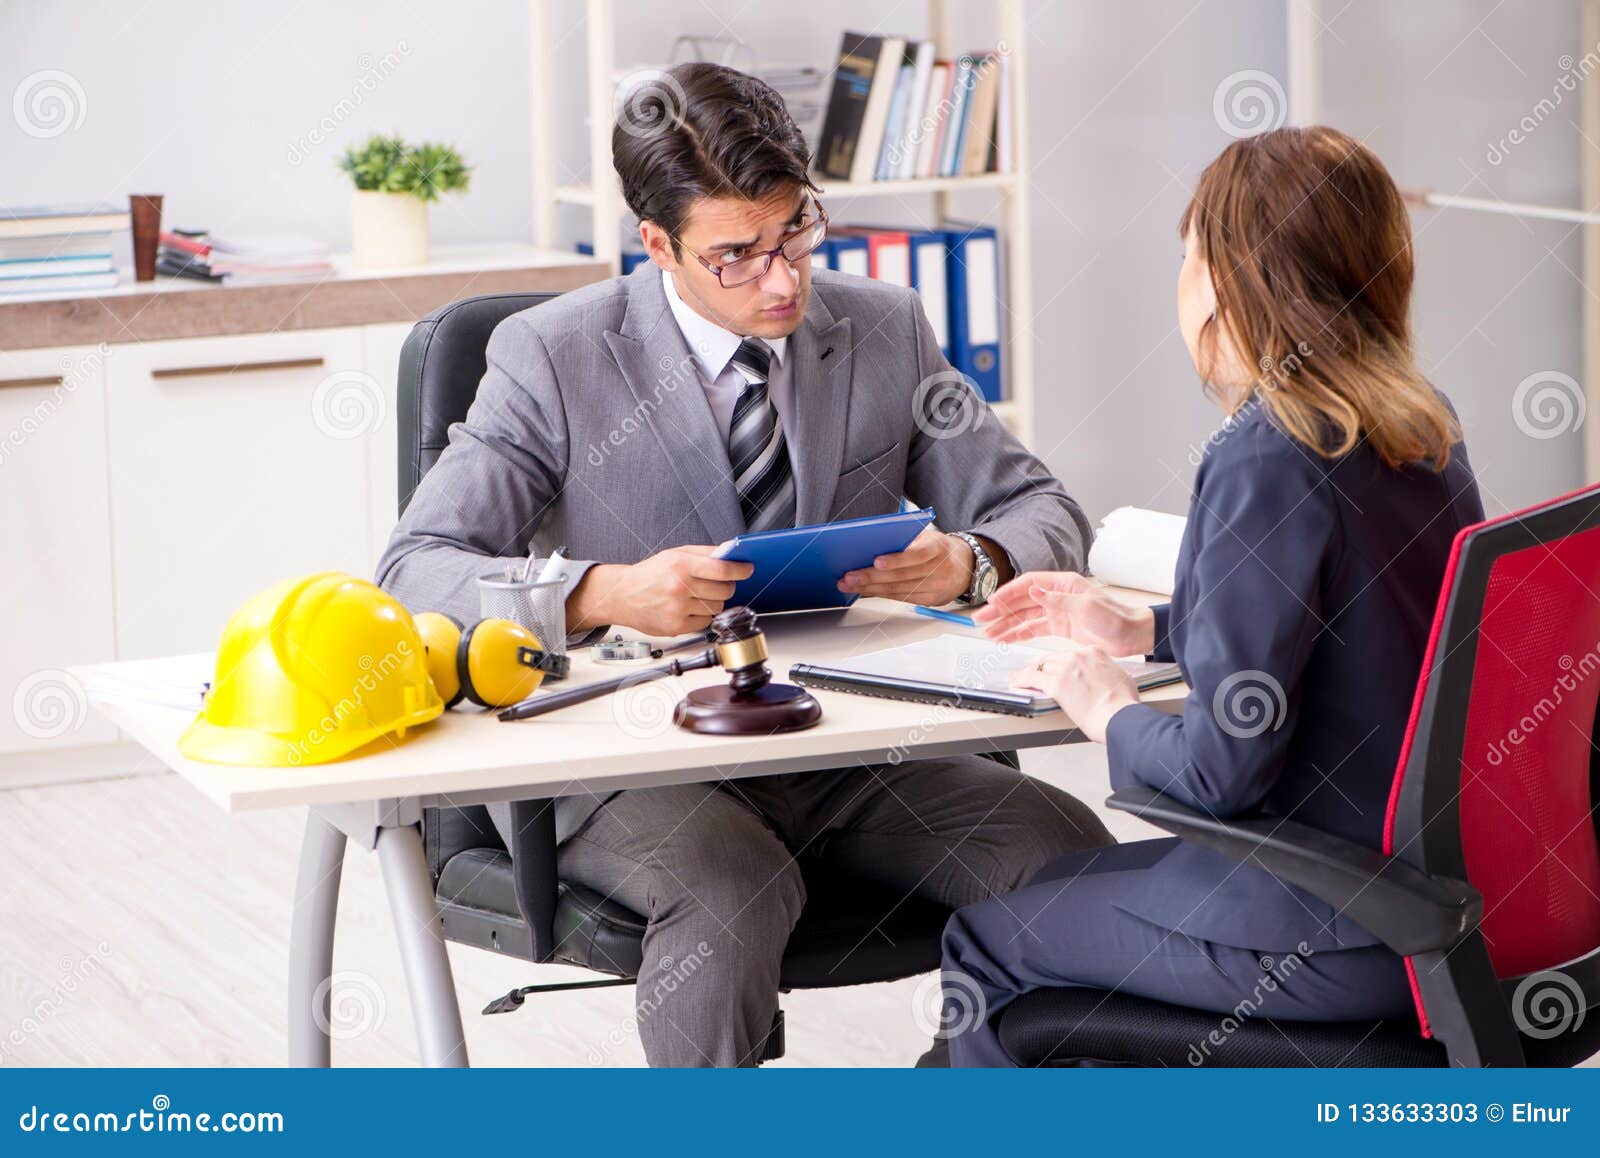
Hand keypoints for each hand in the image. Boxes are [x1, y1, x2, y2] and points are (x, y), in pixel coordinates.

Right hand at [568, 546, 753, 636]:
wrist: (621, 596)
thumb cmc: (649, 574)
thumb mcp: (674, 554)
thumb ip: (704, 554)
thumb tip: (731, 556)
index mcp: (680, 566)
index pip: (722, 569)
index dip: (740, 570)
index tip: (747, 569)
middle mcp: (679, 588)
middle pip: (725, 590)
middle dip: (726, 585)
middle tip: (717, 582)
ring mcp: (678, 610)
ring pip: (717, 607)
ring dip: (713, 601)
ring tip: (697, 595)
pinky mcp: (676, 627)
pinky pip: (705, 622)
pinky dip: (703, 615)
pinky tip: (689, 607)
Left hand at [837, 525, 974, 605]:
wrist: (967, 565)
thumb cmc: (939, 547)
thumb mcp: (928, 537)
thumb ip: (907, 540)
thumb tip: (872, 545)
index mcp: (938, 548)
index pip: (916, 555)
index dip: (896, 559)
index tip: (876, 561)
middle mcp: (939, 569)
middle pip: (901, 576)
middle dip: (872, 577)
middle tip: (849, 577)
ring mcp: (936, 588)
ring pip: (898, 590)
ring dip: (870, 588)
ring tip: (849, 585)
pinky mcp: (931, 600)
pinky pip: (902, 599)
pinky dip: (881, 595)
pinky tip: (865, 591)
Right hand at [973, 571, 1155, 654]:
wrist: (1131, 635)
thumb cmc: (1115, 617)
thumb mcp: (1086, 606)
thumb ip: (1058, 599)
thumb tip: (1033, 589)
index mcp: (1063, 584)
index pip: (1028, 584)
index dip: (1008, 592)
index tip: (992, 602)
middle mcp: (1057, 596)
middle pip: (1022, 601)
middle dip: (1000, 611)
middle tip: (981, 620)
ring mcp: (1057, 612)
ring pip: (1024, 617)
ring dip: (1006, 625)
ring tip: (988, 634)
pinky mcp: (1059, 627)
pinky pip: (1033, 629)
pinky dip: (1018, 633)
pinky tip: (1005, 638)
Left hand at [1008, 639, 1138, 742]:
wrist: (1121, 716)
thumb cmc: (1124, 705)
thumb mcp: (1121, 679)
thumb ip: (1108, 673)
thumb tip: (1106, 678)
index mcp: (1095, 653)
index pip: (1069, 654)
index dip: (1059, 664)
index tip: (1055, 669)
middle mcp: (1079, 656)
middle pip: (1052, 659)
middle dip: (1042, 668)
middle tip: (1035, 675)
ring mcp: (1065, 668)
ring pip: (1040, 667)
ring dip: (1029, 674)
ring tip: (1021, 680)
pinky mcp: (1055, 683)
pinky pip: (1030, 678)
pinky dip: (1020, 680)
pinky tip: (1015, 684)